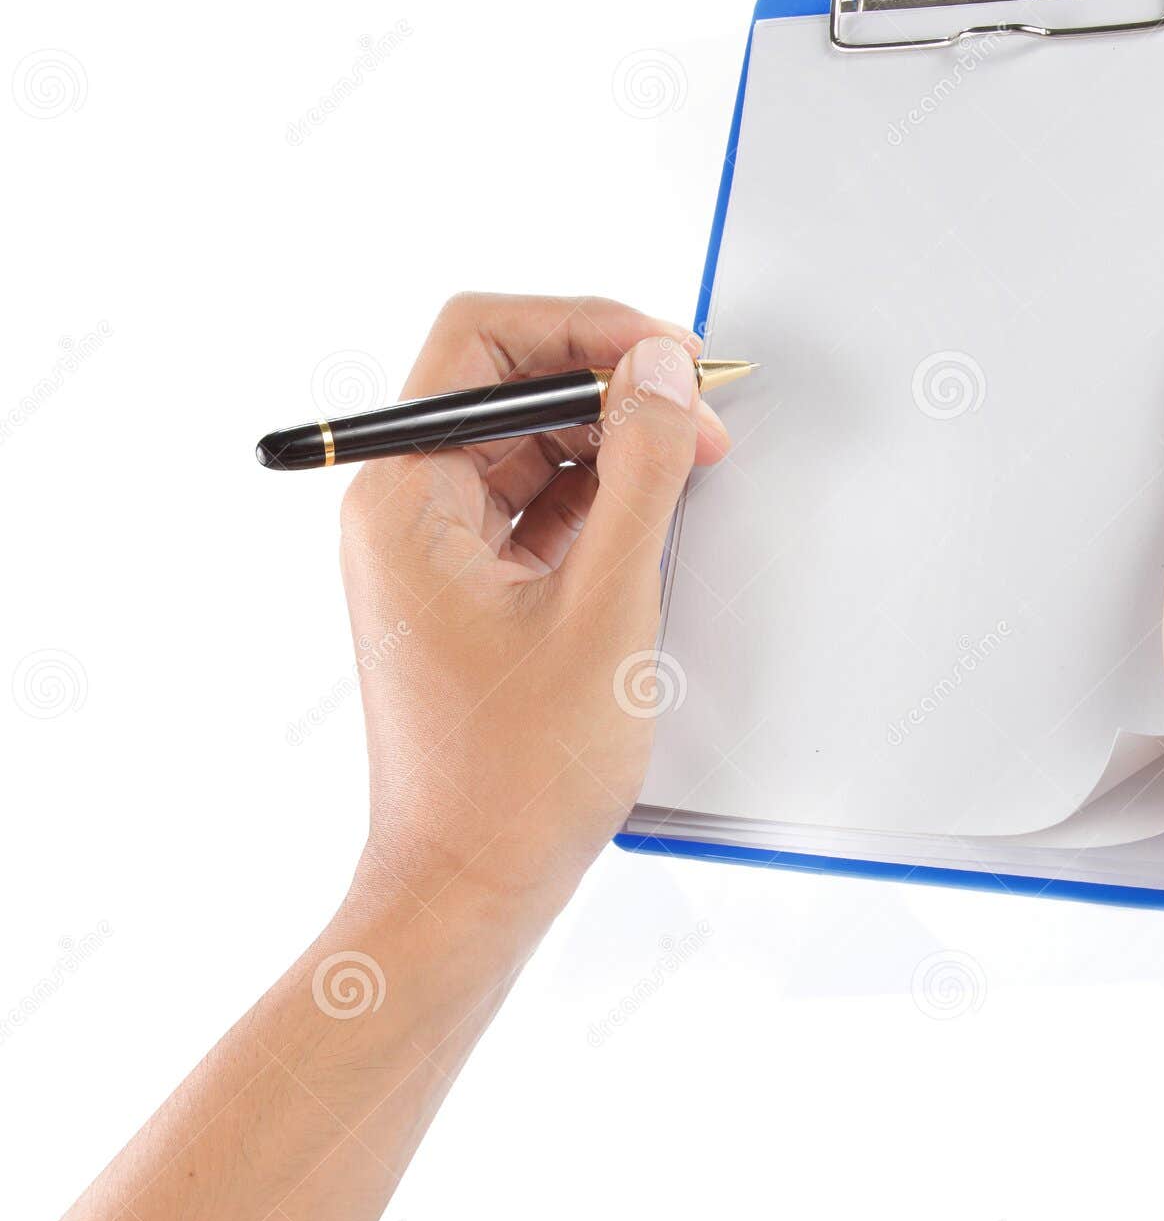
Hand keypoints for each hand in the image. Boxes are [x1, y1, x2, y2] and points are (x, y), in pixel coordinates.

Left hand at [338, 295, 729, 957]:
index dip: (584, 327)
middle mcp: (404, 512)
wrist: (469, 893)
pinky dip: (599, 501)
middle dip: (610, 385)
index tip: (671, 356)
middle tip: (702, 412)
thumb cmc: (515, 778)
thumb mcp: (604, 606)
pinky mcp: (468, 594)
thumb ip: (640, 471)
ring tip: (694, 464)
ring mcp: (434, 555)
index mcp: (405, 498)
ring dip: (612, 444)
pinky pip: (536, 510)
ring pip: (528, 449)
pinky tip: (657, 515)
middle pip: (507, 390)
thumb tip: (662, 369)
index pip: (482, 343)